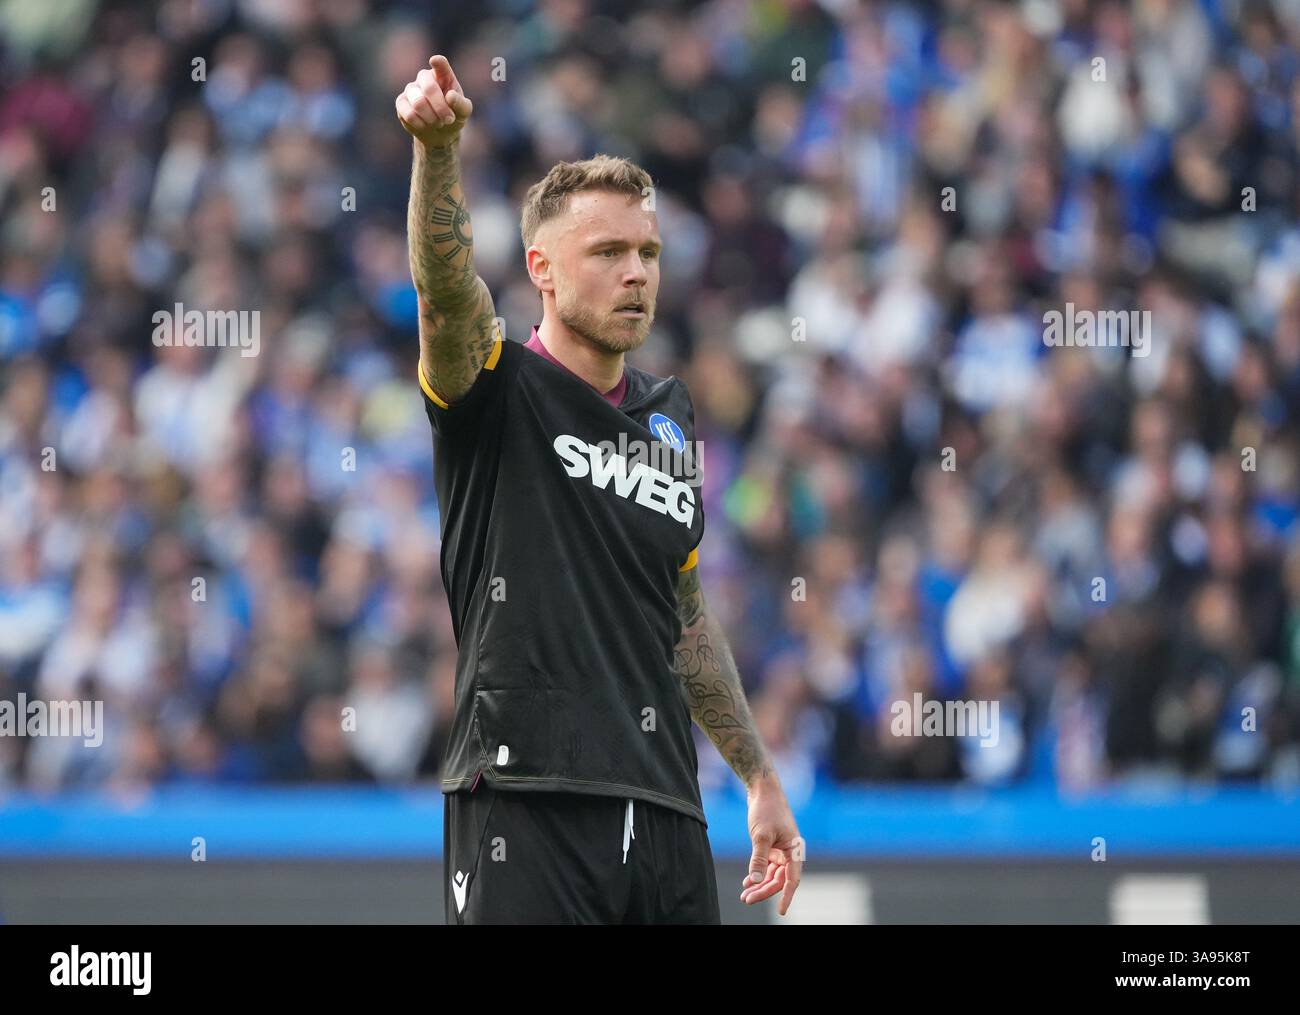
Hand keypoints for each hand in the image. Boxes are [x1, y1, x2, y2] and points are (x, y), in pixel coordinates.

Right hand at [395, 55, 472, 147]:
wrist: (439, 132)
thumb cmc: (453, 116)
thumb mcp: (463, 112)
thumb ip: (461, 104)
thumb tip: (450, 96)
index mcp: (442, 75)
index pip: (440, 64)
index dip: (438, 62)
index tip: (435, 61)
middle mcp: (424, 78)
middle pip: (429, 88)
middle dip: (441, 107)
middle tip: (449, 119)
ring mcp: (411, 89)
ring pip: (418, 103)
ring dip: (432, 118)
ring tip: (438, 123)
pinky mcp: (401, 102)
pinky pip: (409, 114)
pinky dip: (421, 124)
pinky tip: (425, 125)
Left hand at [741, 773, 801, 915]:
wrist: (762, 789)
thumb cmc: (765, 810)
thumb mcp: (760, 836)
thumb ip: (758, 859)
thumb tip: (754, 881)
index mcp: (794, 850)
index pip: (792, 879)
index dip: (787, 896)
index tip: (781, 911)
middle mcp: (790, 852)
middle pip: (779, 879)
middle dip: (764, 891)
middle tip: (747, 899)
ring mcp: (781, 850)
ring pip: (772, 875)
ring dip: (759, 884)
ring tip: (745, 895)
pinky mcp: (772, 846)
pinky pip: (767, 866)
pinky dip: (757, 874)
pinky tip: (747, 882)